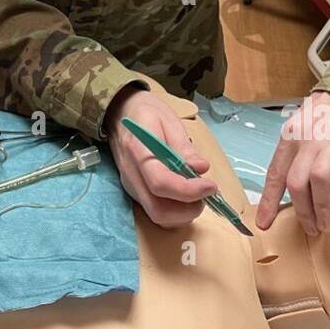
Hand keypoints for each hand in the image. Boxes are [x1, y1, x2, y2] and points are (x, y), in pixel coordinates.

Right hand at [106, 85, 216, 227]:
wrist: (119, 112)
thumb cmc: (145, 112)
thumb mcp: (168, 120)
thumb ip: (184, 147)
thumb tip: (201, 168)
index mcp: (138, 151)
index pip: (160, 182)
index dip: (188, 190)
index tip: (211, 185)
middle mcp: (131, 175)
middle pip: (158, 210)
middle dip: (188, 210)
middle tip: (206, 193)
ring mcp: (131, 186)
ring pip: (157, 216)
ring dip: (184, 214)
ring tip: (198, 194)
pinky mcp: (135, 192)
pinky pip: (156, 211)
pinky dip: (176, 212)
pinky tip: (186, 195)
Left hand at [255, 90, 329, 236]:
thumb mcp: (302, 124)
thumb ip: (294, 149)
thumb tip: (287, 183)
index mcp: (292, 136)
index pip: (275, 173)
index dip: (268, 201)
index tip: (264, 224)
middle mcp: (310, 140)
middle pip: (296, 182)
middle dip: (301, 212)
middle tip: (311, 229)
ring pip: (320, 182)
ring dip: (324, 210)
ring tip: (328, 225)